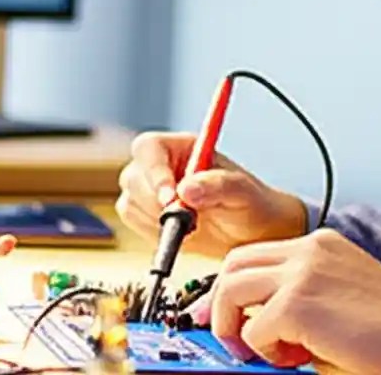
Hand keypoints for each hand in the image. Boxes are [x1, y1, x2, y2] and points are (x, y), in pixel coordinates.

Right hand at [116, 131, 307, 257]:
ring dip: (156, 221)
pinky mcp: (144, 212)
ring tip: (193, 226)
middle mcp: (162, 163)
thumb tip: (186, 190)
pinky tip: (181, 234)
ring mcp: (150, 188)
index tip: (169, 199)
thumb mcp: (242, 193)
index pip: (150, 147)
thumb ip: (218, 187)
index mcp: (183, 147)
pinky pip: (132, 221)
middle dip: (155, 203)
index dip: (153, 172)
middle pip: (133, 176)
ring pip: (129, 201)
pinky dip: (152, 232)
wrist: (251, 234)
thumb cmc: (251, 205)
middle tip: (187, 222)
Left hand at [194, 229, 380, 373]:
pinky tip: (298, 359)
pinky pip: (254, 328)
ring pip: (231, 288)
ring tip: (260, 353)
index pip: (257, 256)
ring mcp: (302, 271)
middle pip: (234, 264)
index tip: (230, 320)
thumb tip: (256, 328)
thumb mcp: (341, 301)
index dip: (236, 291)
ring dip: (234, 325)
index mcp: (322, 245)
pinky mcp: (298, 302)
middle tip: (235, 340)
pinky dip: (265, 351)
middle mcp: (309, 249)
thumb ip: (300, 301)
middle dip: (222, 304)